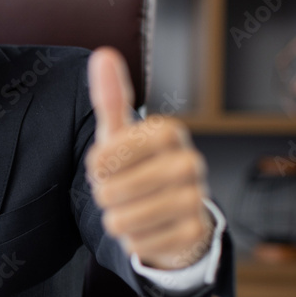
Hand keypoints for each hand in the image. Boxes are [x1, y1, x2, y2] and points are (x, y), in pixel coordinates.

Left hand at [85, 47, 213, 269]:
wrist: (170, 214)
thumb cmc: (137, 167)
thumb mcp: (119, 134)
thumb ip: (110, 98)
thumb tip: (102, 54)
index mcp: (169, 133)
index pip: (119, 147)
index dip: (102, 162)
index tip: (98, 167)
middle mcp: (191, 162)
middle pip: (122, 187)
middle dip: (106, 195)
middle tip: (111, 193)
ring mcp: (198, 198)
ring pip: (132, 217)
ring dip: (117, 219)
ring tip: (124, 212)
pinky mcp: (196, 232)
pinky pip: (145, 242)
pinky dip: (134, 240)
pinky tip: (142, 231)